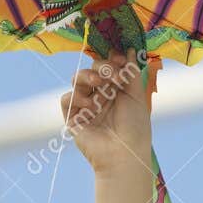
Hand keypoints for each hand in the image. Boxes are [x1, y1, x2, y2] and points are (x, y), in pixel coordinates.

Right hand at [61, 50, 155, 175]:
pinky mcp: (73, 118)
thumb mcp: (137, 96)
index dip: (110, 59)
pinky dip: (76, 97)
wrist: (125, 154)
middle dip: (102, 67)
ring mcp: (85, 106)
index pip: (107, 66)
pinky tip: (90, 106)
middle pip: (92, 69)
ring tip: (100, 85)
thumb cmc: (135, 128)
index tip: (119, 59)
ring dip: (88, 77)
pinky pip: (66, 99)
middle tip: (112, 75)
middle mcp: (99, 96)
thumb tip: (129, 49)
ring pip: (77, 80)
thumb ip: (131, 72)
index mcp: (115, 90)